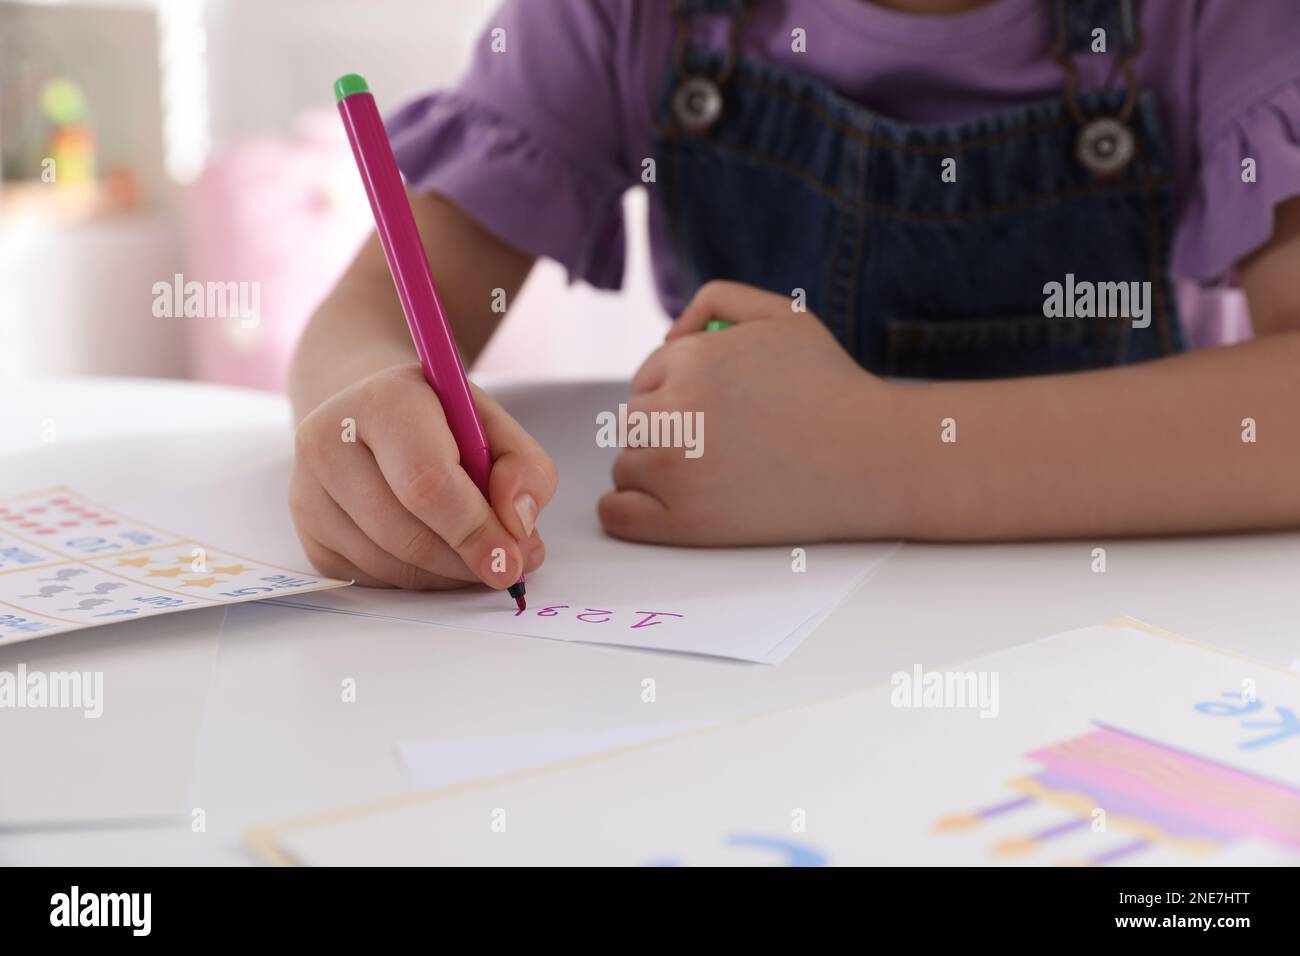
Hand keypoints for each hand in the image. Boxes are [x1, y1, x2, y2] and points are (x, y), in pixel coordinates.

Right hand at [290, 364, 556, 588]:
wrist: (369, 414)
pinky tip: (437, 552)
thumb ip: (525, 468)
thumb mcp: (492, 424)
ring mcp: (308, 492)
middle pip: (408, 534)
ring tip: (476, 552)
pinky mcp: (309, 535)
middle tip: (507, 566)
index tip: (511, 561)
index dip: (474, 530)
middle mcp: (329, 442)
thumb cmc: (438, 421)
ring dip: (448, 574)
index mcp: (383, 401)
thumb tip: (517, 525)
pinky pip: (374, 580)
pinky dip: (419, 580)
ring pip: (392, 565)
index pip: (427, 482)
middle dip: (467, 561)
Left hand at [599, 282, 904, 544]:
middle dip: (665, 430)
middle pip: (632, 423)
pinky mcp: (684, 521)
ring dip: (655, 471)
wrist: (875, 458)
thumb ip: (717, 300)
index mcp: (691, 360)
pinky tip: (662, 506)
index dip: (678, 396)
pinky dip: (627, 511)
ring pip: (627, 466)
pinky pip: (618, 514)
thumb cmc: (832, 388)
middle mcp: (676, 412)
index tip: (717, 415)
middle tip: (718, 446)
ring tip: (713, 475)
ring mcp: (676, 470)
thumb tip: (668, 335)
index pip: (647, 380)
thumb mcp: (783, 315)